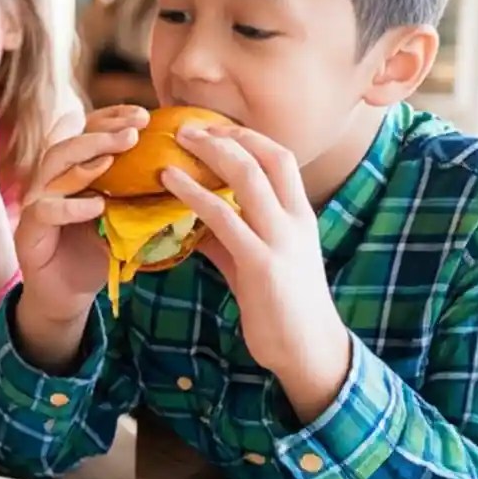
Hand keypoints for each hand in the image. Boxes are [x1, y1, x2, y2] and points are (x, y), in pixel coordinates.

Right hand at [14, 105, 148, 330]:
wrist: (68, 295)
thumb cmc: (96, 252)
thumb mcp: (123, 218)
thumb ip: (138, 194)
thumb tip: (183, 174)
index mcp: (71, 170)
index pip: (86, 130)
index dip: (110, 118)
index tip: (143, 114)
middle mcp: (50, 180)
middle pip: (69, 142)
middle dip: (101, 133)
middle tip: (134, 131)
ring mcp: (36, 204)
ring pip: (53, 168)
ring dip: (85, 159)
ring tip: (114, 158)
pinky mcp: (29, 232)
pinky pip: (46, 210)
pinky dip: (72, 206)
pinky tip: (97, 205)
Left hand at [161, 123, 350, 407]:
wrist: (308, 351)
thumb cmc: (282, 308)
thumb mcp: (257, 264)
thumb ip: (230, 239)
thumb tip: (194, 223)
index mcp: (300, 217)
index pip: (281, 158)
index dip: (248, 138)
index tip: (215, 130)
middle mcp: (296, 221)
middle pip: (268, 157)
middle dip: (227, 136)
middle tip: (188, 127)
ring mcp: (280, 241)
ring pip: (248, 178)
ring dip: (210, 153)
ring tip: (177, 141)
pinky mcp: (260, 264)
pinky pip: (223, 218)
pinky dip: (193, 194)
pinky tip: (169, 182)